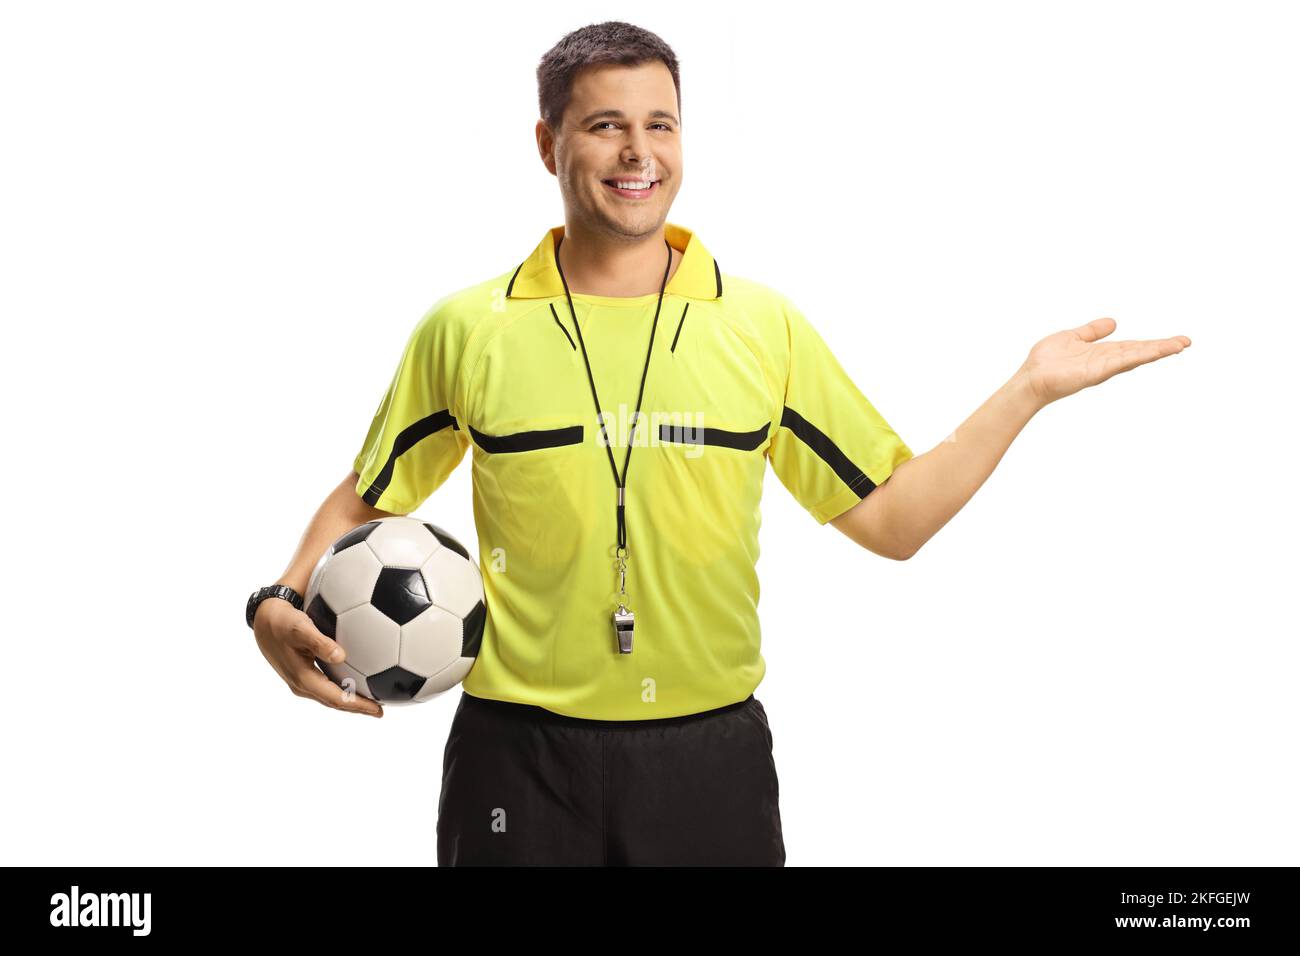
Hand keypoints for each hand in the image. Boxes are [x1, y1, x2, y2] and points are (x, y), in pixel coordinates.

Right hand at [253, 598, 382, 716]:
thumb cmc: (283, 622)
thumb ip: (319, 642)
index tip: (378, 709)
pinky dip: (343, 687)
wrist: (264, 620)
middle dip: (358, 708)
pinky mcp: (304, 673)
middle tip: (380, 711)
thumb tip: (341, 656)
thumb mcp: (300, 628)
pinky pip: (327, 685)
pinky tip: (357, 679)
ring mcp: (302, 680)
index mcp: (303, 679)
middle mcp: (303, 684)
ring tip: (373, 699)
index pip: (336, 699)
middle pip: (335, 702)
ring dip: (351, 700)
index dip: (357, 706)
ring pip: (331, 695)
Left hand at [1017, 317, 1190, 407]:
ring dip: (1156, 351)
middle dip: (1163, 348)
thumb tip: (1114, 322)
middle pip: (1139, 352)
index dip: (1153, 344)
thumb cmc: (1046, 362)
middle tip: (1186, 342)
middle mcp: (1106, 362)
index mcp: (1102, 353)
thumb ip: (1092, 331)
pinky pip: (1120, 362)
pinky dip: (1137, 356)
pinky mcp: (1096, 372)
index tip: (1176, 340)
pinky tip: (1153, 352)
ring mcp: (1103, 368)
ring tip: (1179, 345)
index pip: (1133, 347)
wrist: (1030, 378)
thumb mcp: (1072, 337)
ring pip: (1135, 357)